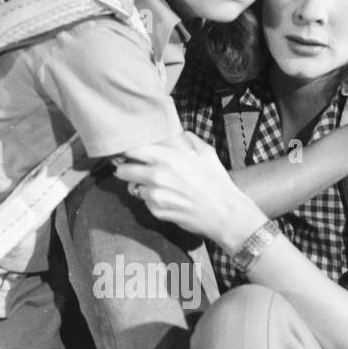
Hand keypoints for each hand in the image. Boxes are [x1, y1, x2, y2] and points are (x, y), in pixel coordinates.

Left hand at [114, 132, 265, 249]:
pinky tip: (168, 199)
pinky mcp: (156, 211)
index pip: (131, 149)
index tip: (127, 151)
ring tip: (158, 186)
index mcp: (167, 157)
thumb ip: (187, 139)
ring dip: (140, 186)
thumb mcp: (206, 152)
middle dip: (126, 169)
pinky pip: (145, 202)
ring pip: (133, 188)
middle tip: (134, 169)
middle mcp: (156, 176)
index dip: (125, 150)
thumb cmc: (217, 182)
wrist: (224, 213)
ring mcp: (155, 196)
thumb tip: (176, 134)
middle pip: (123, 171)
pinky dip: (152, 201)